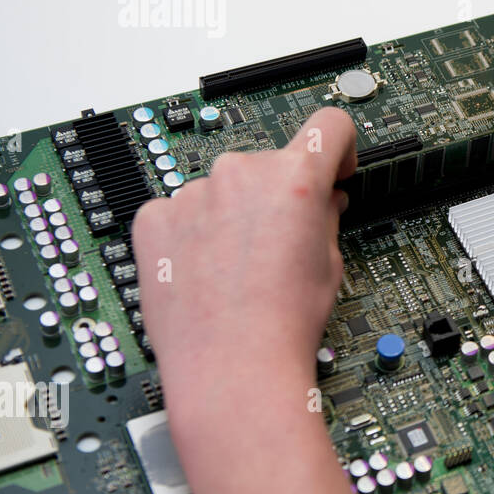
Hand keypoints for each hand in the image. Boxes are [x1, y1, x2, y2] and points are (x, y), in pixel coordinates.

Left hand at [133, 106, 355, 411]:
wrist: (231, 368)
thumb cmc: (284, 323)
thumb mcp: (330, 263)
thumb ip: (325, 216)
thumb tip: (321, 201)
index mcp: (295, 177)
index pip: (329, 125)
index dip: (340, 148)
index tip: (334, 169)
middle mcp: (240, 173)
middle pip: (271, 162)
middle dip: (281, 193)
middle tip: (285, 242)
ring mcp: (191, 194)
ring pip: (223, 188)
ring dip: (234, 213)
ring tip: (241, 268)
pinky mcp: (153, 220)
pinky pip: (180, 210)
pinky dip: (194, 232)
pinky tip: (206, 271)